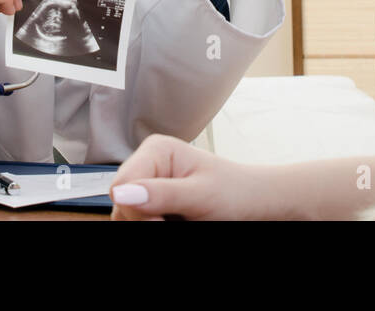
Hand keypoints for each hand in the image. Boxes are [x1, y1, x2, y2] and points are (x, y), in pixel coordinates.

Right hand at [109, 134, 266, 219]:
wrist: (253, 204)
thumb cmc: (235, 193)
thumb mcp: (201, 195)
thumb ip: (163, 194)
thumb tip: (123, 193)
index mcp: (156, 150)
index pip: (121, 185)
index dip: (137, 209)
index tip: (162, 221)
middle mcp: (148, 165)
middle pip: (121, 203)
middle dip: (144, 220)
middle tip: (172, 222)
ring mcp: (148, 186)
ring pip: (126, 216)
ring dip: (148, 224)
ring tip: (177, 220)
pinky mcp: (152, 204)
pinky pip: (137, 221)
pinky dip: (152, 225)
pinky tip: (171, 222)